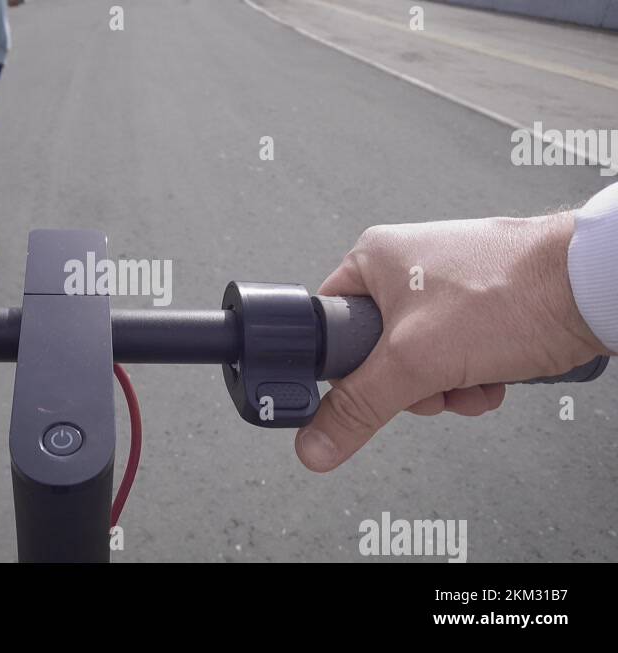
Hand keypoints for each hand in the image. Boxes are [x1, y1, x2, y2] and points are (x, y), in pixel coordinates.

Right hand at [296, 212, 608, 471]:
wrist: (592, 286)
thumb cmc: (510, 292)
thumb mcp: (415, 361)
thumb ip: (358, 407)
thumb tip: (313, 443)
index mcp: (373, 259)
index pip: (330, 327)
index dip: (349, 369)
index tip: (374, 388)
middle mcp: (406, 266)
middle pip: (378, 354)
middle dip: (413, 385)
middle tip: (433, 382)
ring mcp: (446, 286)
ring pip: (422, 361)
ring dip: (448, 386)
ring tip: (473, 378)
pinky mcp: (481, 305)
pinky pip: (458, 356)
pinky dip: (474, 376)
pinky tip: (494, 375)